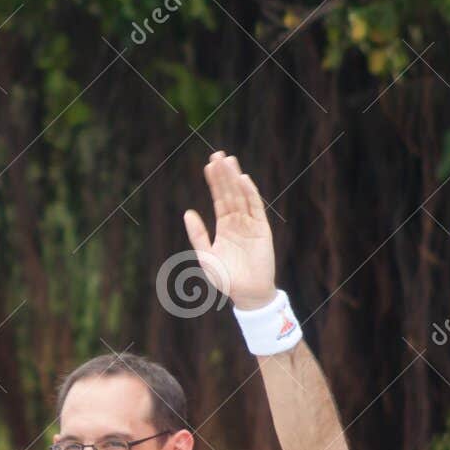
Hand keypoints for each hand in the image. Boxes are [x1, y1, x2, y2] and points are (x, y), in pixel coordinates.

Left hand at [181, 151, 276, 310]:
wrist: (247, 294)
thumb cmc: (226, 279)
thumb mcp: (205, 256)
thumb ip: (197, 234)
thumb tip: (188, 212)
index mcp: (224, 227)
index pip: (219, 199)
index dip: (214, 182)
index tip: (208, 165)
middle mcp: (238, 222)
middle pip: (230, 193)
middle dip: (223, 174)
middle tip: (218, 154)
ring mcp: (251, 224)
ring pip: (242, 196)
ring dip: (235, 178)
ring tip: (229, 160)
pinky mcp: (262, 229)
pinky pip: (256, 207)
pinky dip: (250, 193)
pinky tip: (243, 180)